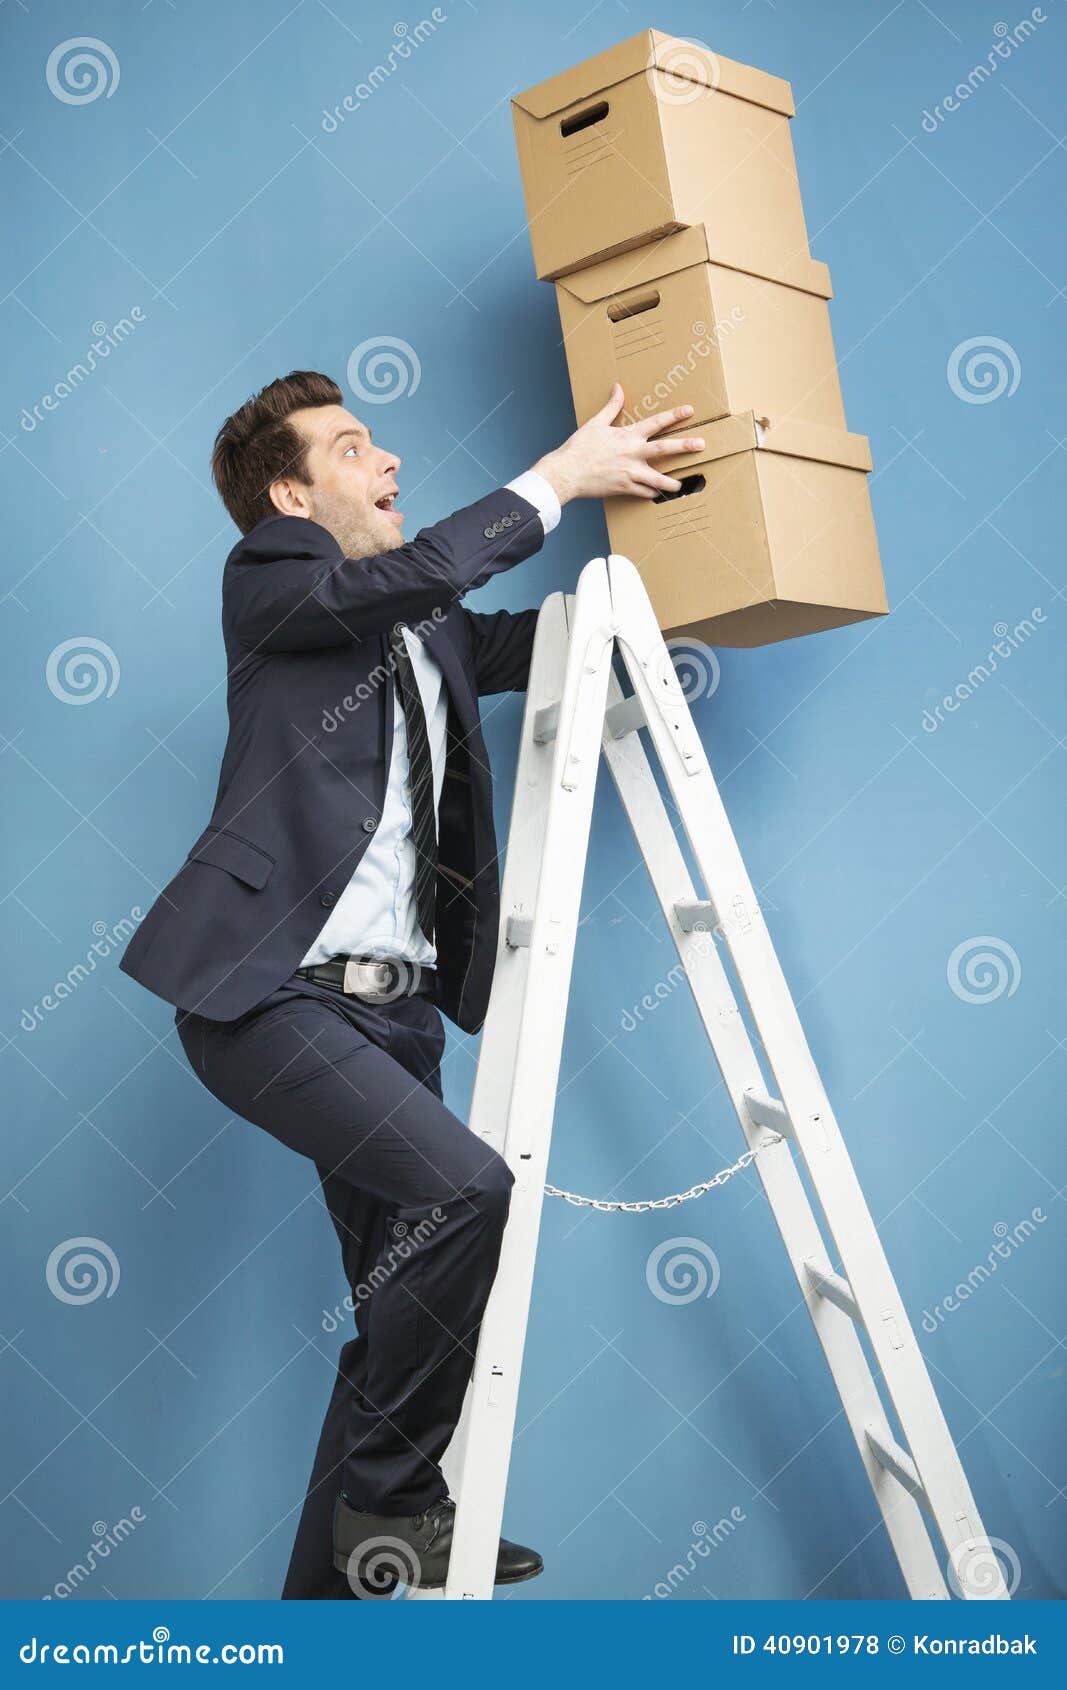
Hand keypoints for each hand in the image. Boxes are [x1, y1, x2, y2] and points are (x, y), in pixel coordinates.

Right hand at [531, 384, 705, 503]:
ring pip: (657, 478)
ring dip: (671, 481)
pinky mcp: (623, 488)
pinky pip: (642, 492)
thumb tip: (618, 388)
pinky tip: (656, 493)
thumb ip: (612, 407)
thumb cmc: (579, 448)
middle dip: (684, 446)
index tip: (689, 410)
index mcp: (627, 436)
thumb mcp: (596, 423)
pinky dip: (650, 493)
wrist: (567, 472)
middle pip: (664, 449)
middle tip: (702, 445)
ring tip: (681, 484)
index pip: (655, 422)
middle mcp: (632, 454)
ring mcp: (629, 472)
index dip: (673, 415)